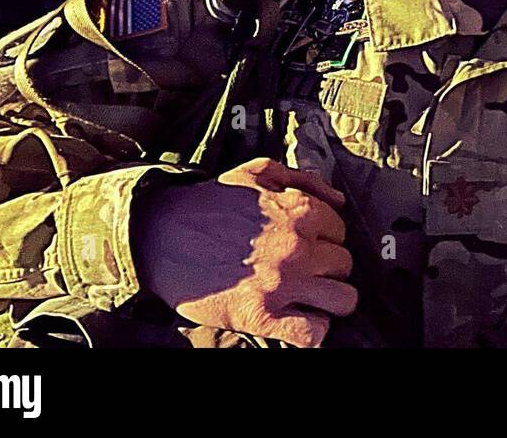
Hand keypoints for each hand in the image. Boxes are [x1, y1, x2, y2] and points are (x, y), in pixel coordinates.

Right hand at [131, 157, 355, 347]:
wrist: (161, 234)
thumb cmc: (211, 203)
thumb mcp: (258, 172)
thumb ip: (304, 180)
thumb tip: (339, 199)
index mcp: (300, 211)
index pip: (341, 231)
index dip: (325, 239)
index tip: (309, 244)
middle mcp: (298, 247)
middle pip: (345, 265)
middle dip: (327, 268)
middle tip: (304, 270)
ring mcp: (282, 284)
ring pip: (343, 300)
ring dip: (329, 300)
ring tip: (310, 297)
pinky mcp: (261, 316)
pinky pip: (312, 334)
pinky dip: (311, 331)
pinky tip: (297, 320)